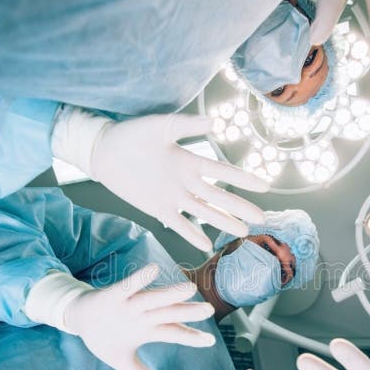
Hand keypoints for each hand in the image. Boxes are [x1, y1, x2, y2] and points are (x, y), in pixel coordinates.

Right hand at [64, 264, 215, 369]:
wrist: (79, 318)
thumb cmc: (103, 336)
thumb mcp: (120, 360)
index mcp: (148, 329)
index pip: (174, 333)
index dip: (191, 336)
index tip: (211, 341)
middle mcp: (144, 315)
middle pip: (170, 314)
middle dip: (188, 312)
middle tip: (210, 310)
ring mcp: (131, 304)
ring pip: (154, 299)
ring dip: (171, 294)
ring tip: (191, 288)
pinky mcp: (114, 295)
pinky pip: (128, 286)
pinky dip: (139, 279)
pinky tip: (154, 269)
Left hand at [91, 114, 268, 250]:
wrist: (104, 151)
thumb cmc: (132, 134)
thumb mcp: (161, 126)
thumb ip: (187, 125)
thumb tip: (214, 123)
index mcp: (188, 160)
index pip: (222, 172)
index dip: (243, 180)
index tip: (265, 186)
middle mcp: (185, 181)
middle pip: (219, 197)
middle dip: (240, 207)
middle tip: (262, 218)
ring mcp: (172, 197)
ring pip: (204, 212)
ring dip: (223, 222)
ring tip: (243, 233)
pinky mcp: (157, 209)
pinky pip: (178, 225)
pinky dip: (192, 235)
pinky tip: (207, 246)